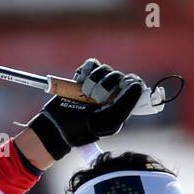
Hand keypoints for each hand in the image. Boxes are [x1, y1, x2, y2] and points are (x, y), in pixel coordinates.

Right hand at [27, 59, 144, 159]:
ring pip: (105, 70)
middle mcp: (112, 95)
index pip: (134, 86)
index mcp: (121, 107)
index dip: (127, 85)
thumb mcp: (107, 122)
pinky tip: (79, 80)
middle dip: (105, 85)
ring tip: (84, 93)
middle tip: (94, 98)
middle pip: (119, 76)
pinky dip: (86, 70)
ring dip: (93, 80)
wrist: (55, 126)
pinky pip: (92, 64)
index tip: (117, 90)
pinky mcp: (85, 78)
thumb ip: (124, 104)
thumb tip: (137, 84)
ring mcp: (98, 85)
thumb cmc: (81, 129)